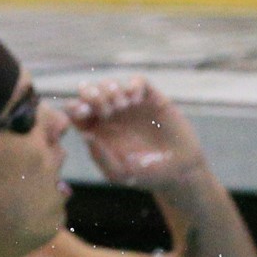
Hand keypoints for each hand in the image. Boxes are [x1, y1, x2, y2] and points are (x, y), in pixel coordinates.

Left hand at [68, 77, 207, 190]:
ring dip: (111, 90)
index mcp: (97, 130)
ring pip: (111, 84)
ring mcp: (131, 105)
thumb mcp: (120, 174)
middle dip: (92, 94)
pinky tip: (135, 99)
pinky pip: (138, 81)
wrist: (180, 170)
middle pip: (90, 92)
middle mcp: (111, 115)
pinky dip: (133, 84)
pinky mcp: (152, 99)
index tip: (83, 111)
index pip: (76, 111)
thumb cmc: (147, 175)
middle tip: (105, 108)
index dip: (75, 106)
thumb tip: (86, 135)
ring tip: (122, 105)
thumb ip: (101, 157)